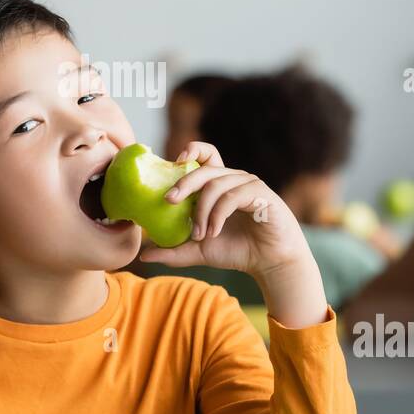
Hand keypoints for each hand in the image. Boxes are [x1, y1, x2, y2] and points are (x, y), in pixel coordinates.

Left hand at [139, 140, 328, 326]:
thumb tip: (143, 255)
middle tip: (168, 201)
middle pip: (204, 169)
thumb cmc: (237, 251)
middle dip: (183, 183)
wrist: (270, 263)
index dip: (192, 150)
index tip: (176, 160)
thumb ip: (174, 251)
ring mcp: (249, 184)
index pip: (206, 155)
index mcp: (219, 184)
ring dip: (202, 211)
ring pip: (216, 185)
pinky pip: (232, 196)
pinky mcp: (261, 194)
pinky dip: (218, 215)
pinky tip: (213, 232)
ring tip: (199, 234)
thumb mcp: (199, 251)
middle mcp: (234, 179)